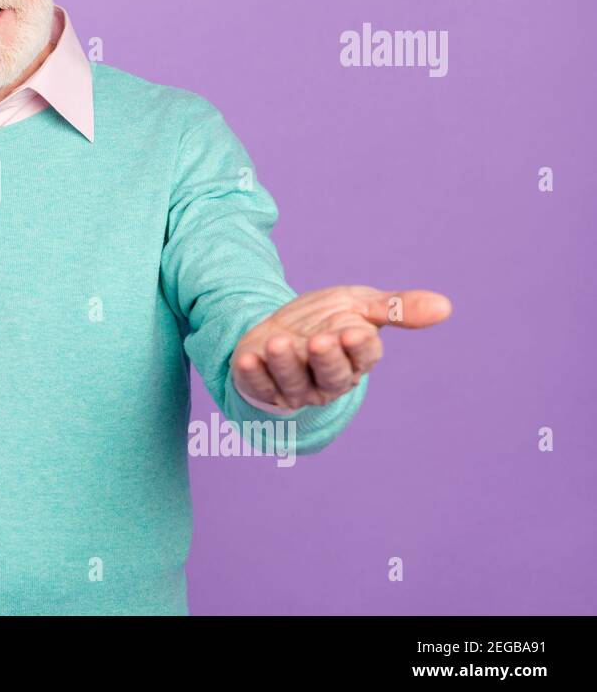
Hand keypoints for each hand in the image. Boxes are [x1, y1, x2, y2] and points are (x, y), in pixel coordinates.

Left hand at [232, 286, 451, 410]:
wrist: (285, 326)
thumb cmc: (329, 318)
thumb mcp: (360, 304)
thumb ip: (396, 308)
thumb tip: (445, 306)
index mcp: (357, 357)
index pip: (364, 356)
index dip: (359, 346)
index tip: (356, 331)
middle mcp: (329, 378)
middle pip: (332, 376)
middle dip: (326, 359)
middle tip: (319, 340)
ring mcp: (296, 386)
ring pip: (294, 383)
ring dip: (285, 365)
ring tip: (278, 343)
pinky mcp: (264, 387)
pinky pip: (258, 387)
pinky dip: (253, 376)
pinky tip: (247, 359)